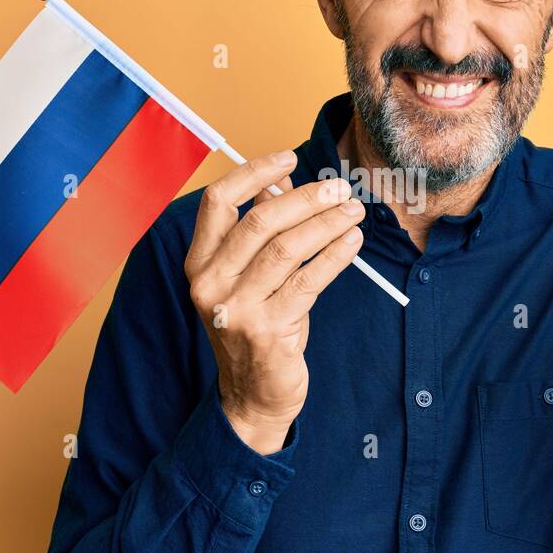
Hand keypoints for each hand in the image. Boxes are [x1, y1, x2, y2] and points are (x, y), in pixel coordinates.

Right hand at [185, 150, 365, 453]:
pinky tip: (352, 242)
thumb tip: (284, 181)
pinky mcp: (268, 330)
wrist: (253, 395)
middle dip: (306, 198)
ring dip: (327, 223)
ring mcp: (236, 308)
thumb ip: (260, 231)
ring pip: (288, 248)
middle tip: (340, 188)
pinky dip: (335, 255)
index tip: (289, 158)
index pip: (218, 201)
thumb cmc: (257, 325)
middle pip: (260, 221)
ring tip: (353, 211)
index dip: (254, 173)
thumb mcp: (248, 277)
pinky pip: (309, 281)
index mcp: (199, 263)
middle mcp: (209, 283)